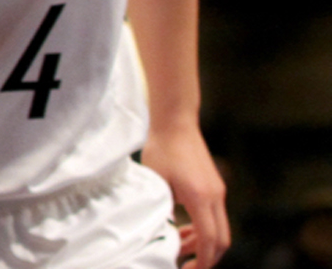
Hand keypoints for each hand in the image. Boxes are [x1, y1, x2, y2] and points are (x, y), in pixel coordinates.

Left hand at [143, 123, 229, 268]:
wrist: (175, 123)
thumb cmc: (162, 148)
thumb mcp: (156, 182)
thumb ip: (162, 208)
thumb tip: (164, 232)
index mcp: (201, 197)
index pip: (210, 238)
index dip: (204, 260)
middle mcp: (215, 196)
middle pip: (221, 239)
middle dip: (208, 257)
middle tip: (187, 266)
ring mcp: (217, 191)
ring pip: (218, 228)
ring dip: (202, 242)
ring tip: (178, 248)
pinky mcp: (214, 187)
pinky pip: (213, 216)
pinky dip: (201, 227)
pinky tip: (182, 230)